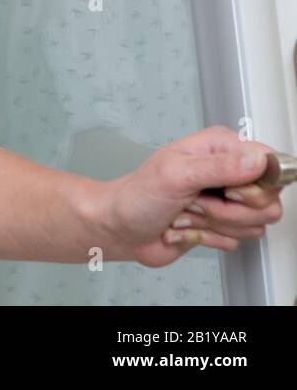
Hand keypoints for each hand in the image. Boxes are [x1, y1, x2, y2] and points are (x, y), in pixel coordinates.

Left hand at [98, 125, 284, 267]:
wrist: (120, 227)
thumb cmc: (137, 195)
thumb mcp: (175, 174)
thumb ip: (219, 167)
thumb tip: (258, 161)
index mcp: (221, 148)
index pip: (270, 164)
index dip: (257, 185)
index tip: (229, 192)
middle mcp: (229, 172)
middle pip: (267, 201)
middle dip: (226, 210)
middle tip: (195, 201)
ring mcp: (227, 201)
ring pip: (254, 225)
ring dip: (213, 225)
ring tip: (186, 211)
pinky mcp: (223, 225)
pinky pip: (237, 241)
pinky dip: (206, 237)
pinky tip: (185, 226)